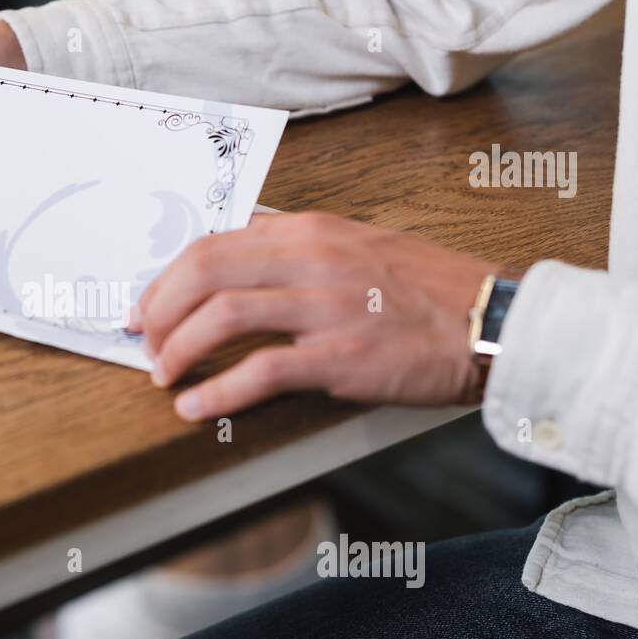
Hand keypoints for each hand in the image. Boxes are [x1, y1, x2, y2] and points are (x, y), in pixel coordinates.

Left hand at [127, 212, 501, 420]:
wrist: (493, 321)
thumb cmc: (426, 289)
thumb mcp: (355, 244)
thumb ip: (295, 247)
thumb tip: (237, 250)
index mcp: (309, 231)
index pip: (213, 243)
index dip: (166, 278)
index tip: (147, 306)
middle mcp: (312, 259)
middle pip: (205, 271)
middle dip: (160, 309)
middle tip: (144, 341)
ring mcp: (327, 307)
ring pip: (224, 315)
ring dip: (180, 349)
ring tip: (163, 376)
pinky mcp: (343, 357)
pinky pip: (262, 370)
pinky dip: (218, 391)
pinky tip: (196, 407)